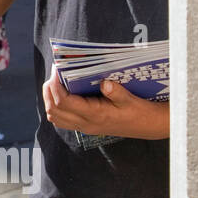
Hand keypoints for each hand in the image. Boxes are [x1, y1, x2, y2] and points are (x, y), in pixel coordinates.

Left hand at [41, 69, 169, 139]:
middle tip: (54, 74)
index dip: (55, 86)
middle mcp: (86, 123)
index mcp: (95, 115)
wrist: (148, 126)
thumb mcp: (131, 100)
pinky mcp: (85, 127)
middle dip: (48, 90)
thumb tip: (104, 82)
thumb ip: (117, 92)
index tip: (56, 70)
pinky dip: (56, 107)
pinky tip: (62, 94)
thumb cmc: (140, 112)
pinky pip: (62, 120)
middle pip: (54, 110)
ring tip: (55, 83)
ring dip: (50, 99)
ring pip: (55, 117)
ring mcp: (84, 127)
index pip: (64, 102)